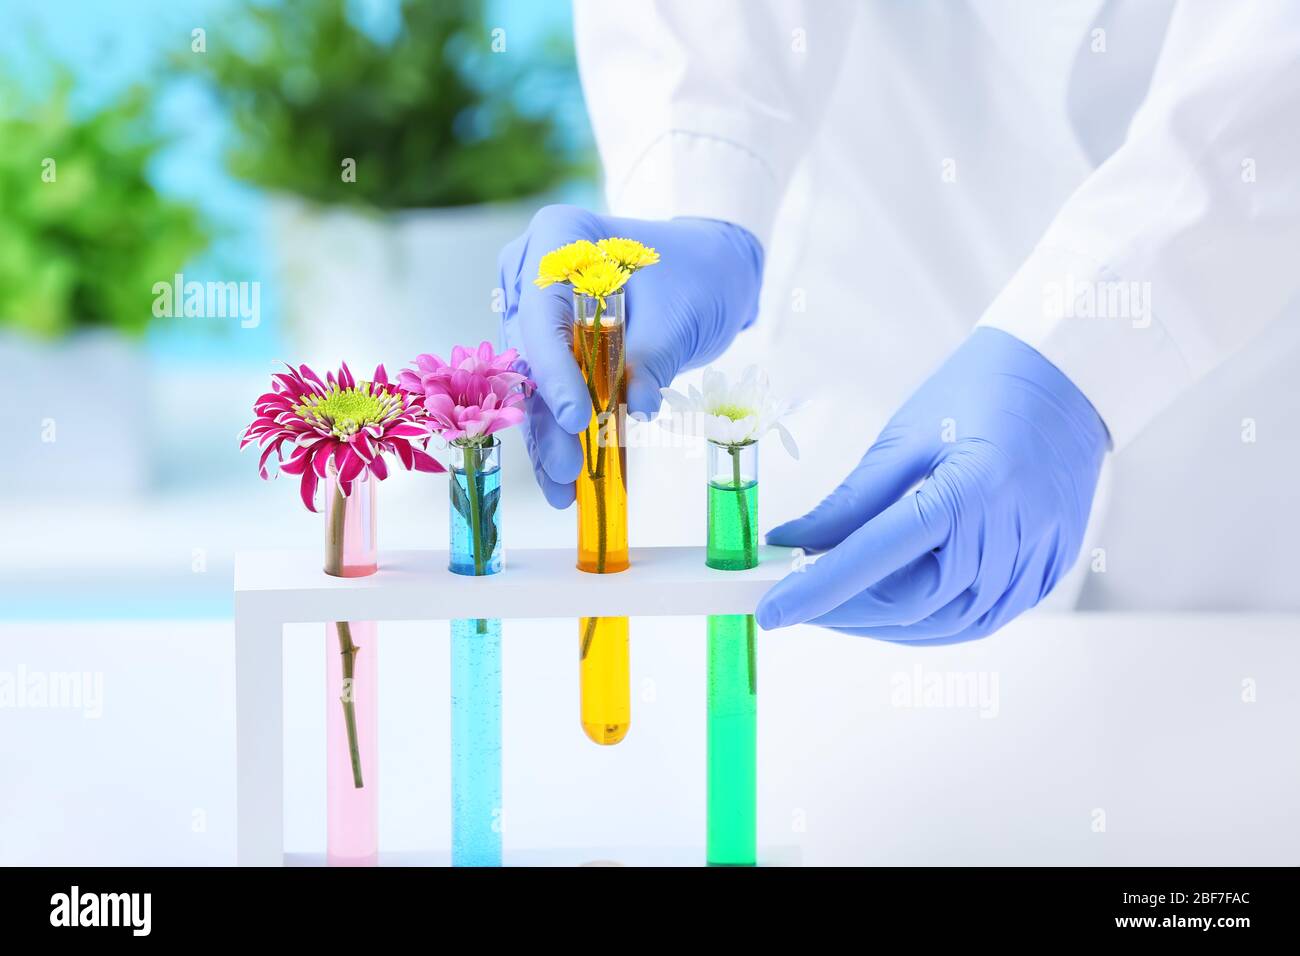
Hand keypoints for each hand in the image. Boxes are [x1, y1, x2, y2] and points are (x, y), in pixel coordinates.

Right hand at [496, 204, 762, 506]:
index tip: (576, 418)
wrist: (709, 270)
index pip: (542, 311)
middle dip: (547, 418)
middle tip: (567, 470)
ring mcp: (535, 309)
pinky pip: (547, 393)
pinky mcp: (550, 346)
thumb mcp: (683, 313)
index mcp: (560, 238)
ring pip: (532, 384)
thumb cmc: (698, 274)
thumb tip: (636, 408)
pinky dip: (558, 435)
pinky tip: (563, 479)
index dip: (553, 371)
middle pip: (529, 354)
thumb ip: (654, 357)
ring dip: (547, 439)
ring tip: (563, 490)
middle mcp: (532, 270)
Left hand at [755, 328, 1108, 642]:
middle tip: (797, 600)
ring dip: (885, 625)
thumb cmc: (982, 391)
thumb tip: (793, 541)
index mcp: (969, 491)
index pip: (876, 559)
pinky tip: (895, 606)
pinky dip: (931, 621)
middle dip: (845, 611)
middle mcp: (1008, 534)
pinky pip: (982, 618)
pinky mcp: (1048, 571)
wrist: (1066, 377)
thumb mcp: (905, 437)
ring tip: (839, 605)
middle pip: (911, 604)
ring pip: (946, 624)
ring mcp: (1035, 559)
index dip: (818, 591)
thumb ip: (850, 501)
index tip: (772, 611)